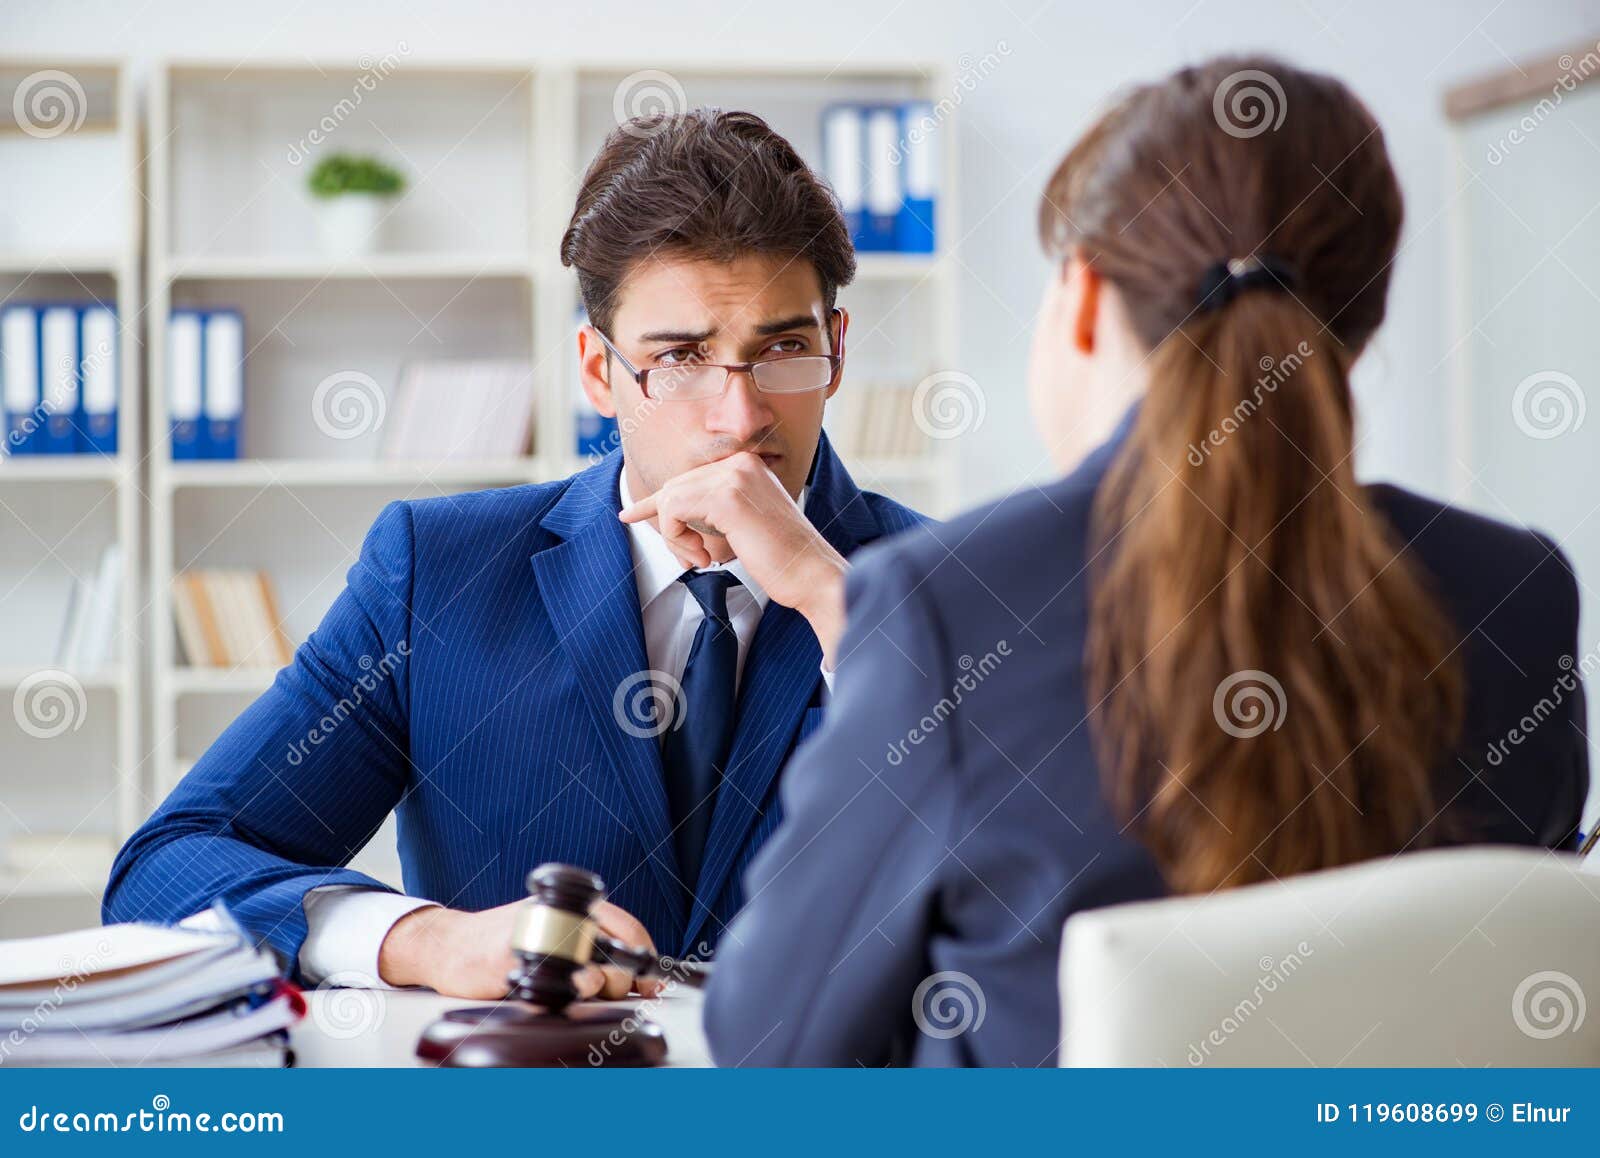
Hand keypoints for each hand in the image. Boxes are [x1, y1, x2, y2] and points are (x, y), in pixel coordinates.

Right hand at [377, 898, 662, 1000]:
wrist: (450, 944)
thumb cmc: (507, 938)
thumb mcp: (552, 926)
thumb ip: (591, 943)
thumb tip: (638, 976)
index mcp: (570, 903)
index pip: (626, 926)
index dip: (645, 957)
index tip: (654, 983)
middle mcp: (557, 916)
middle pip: (613, 956)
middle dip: (617, 982)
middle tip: (601, 988)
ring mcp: (535, 940)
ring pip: (588, 977)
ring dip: (589, 991)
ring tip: (573, 987)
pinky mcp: (513, 965)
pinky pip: (551, 993)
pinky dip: (557, 1000)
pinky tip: (545, 993)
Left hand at [619, 452, 849, 666]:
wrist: (810, 573)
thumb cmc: (781, 558)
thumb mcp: (742, 524)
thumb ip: (712, 510)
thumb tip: (668, 510)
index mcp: (746, 466)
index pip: (688, 479)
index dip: (655, 502)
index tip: (630, 514)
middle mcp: (740, 463)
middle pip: (674, 489)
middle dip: (670, 530)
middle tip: (690, 560)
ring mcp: (734, 476)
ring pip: (670, 500)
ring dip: (675, 539)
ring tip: (700, 560)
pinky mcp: (727, 497)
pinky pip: (673, 513)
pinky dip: (678, 540)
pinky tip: (704, 557)